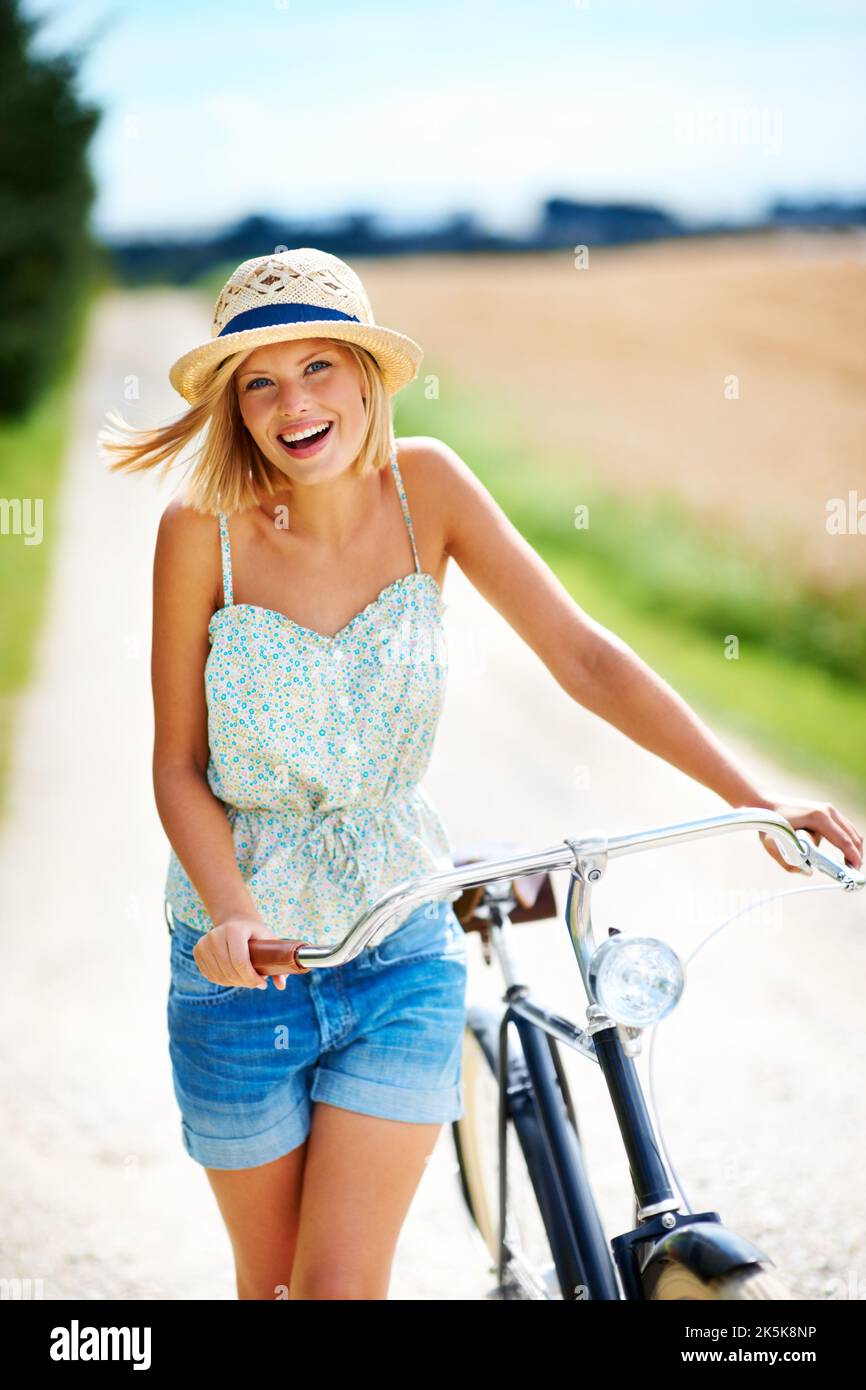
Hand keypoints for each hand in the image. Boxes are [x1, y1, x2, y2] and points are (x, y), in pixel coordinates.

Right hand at [194, 916, 288, 990]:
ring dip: (234, 983)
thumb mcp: (268, 942)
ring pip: (219, 976)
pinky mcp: (197, 951)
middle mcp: (216, 935)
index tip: (262, 984)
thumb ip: (277, 962)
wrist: (235, 922)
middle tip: (255, 984)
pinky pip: (210, 975)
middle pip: (229, 971)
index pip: (240, 962)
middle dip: (245, 982)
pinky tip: (233, 978)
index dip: (251, 978)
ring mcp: (204, 943)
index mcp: (234, 930)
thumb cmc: (255, 934)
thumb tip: (281, 985)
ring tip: (245, 980)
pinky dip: (223, 981)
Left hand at [749, 795, 863, 874]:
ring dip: (853, 848)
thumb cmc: (770, 824)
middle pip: (852, 836)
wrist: (766, 804)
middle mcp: (827, 811)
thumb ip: (788, 862)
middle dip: (856, 854)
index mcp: (818, 817)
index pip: (843, 840)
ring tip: (850, 865)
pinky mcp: (827, 811)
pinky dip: (848, 841)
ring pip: (850, 832)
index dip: (852, 856)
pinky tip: (845, 853)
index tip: (855, 870)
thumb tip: (808, 872)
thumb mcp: (773, 844)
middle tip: (853, 872)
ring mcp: (828, 810)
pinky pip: (844, 828)